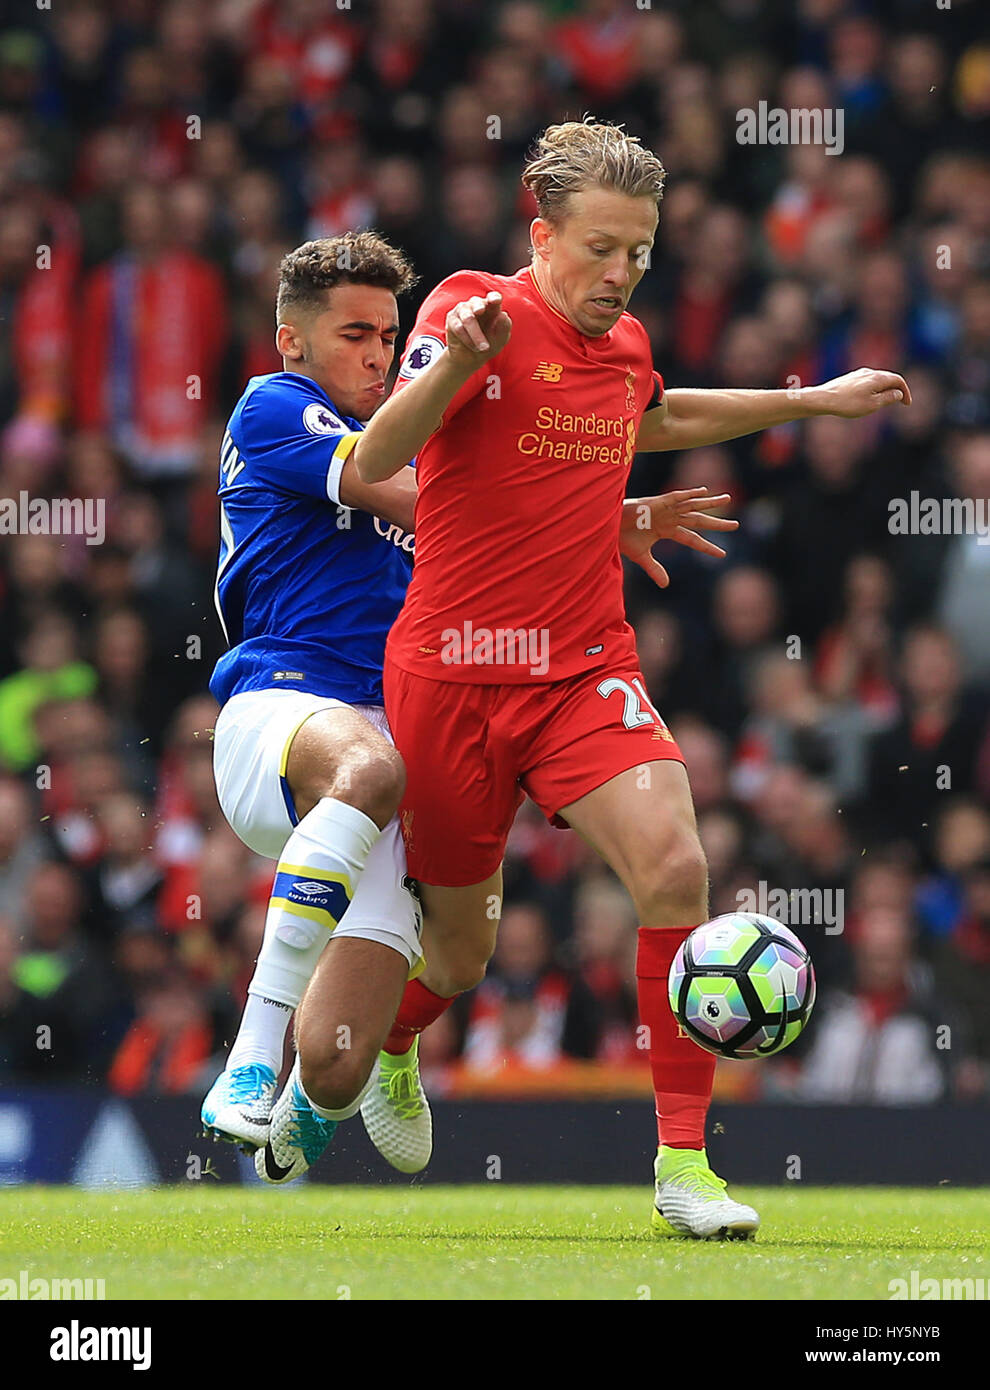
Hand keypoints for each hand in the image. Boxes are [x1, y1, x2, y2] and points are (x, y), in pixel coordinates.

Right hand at [445, 292, 511, 371]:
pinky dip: (467, 339)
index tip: (495, 301)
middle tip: (479, 311)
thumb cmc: (489, 344)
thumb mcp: (501, 338)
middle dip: (478, 307)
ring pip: (468, 317)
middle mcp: (476, 305)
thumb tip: (503, 314)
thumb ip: (504, 326)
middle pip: (478, 304)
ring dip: (475, 334)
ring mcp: (463, 311)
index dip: (494, 297)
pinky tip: (473, 346)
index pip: (493, 297)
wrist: (471, 359)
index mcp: (491, 307)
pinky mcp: (452, 319)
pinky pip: (458, 327)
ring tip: (483, 347)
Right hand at [620, 487, 738, 589]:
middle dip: (717, 523)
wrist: (607, 525)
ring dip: (710, 503)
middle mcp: (670, 519)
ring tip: (727, 498)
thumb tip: (666, 586)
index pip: (693, 540)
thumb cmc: (622, 537)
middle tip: (736, 524)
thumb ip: (655, 569)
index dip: (707, 547)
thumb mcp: (641, 556)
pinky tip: (703, 491)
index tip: (722, 554)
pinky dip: (689, 494)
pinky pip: (676, 496)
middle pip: (699, 521)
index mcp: (667, 531)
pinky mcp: (657, 502)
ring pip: (693, 506)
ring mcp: (665, 509)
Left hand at [811, 367, 911, 417]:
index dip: (905, 391)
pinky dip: (874, 389)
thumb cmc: (848, 403)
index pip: (898, 380)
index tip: (907, 404)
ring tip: (885, 401)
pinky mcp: (850, 378)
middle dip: (896, 389)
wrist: (823, 399)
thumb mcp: (872, 404)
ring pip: (877, 379)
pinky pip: (867, 382)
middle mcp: (869, 372)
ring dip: (885, 389)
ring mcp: (858, 374)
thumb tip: (898, 393)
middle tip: (900, 401)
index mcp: (877, 377)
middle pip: (889, 378)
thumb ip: (888, 398)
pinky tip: (868, 398)